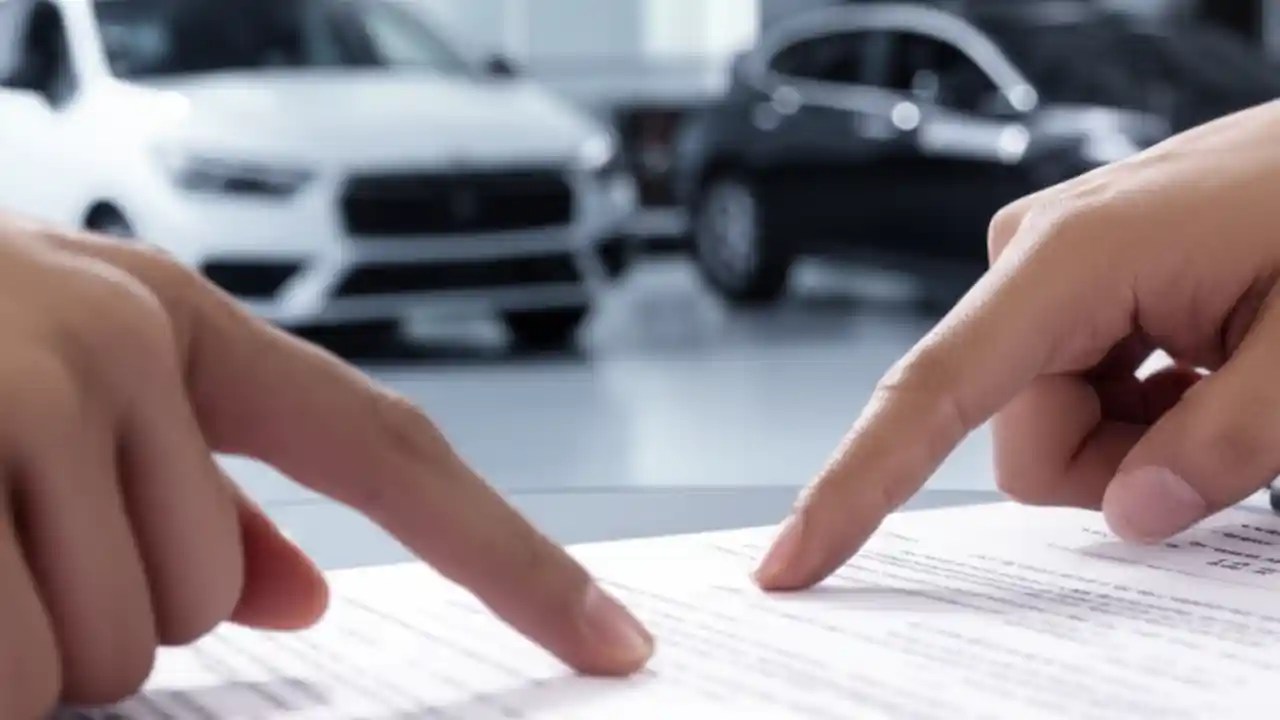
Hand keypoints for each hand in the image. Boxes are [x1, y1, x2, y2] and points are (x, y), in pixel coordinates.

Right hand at [0, 218, 651, 716]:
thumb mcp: (58, 393)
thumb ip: (187, 490)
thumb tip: (299, 592)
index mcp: (177, 329)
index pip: (390, 455)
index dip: (513, 560)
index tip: (614, 642)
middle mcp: (122, 340)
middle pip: (211, 603)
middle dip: (108, 622)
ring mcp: (24, 388)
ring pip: (116, 655)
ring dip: (22, 651)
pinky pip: (16, 670)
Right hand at [756, 101, 1279, 590]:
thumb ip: (1225, 444)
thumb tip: (1136, 515)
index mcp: (1069, 257)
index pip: (931, 392)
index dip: (854, 485)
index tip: (792, 558)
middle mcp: (1035, 258)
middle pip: (1022, 437)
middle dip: (1116, 462)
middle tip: (1220, 413)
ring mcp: (1053, 270)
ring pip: (1053, 425)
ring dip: (1138, 436)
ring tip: (1221, 374)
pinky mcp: (1074, 283)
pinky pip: (1076, 391)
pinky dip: (1140, 408)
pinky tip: (1200, 360)